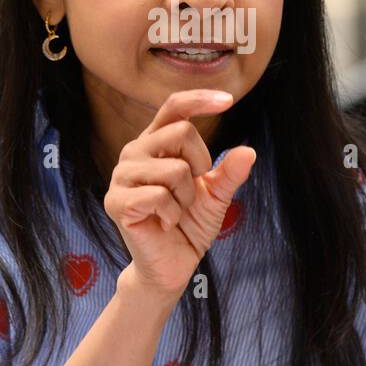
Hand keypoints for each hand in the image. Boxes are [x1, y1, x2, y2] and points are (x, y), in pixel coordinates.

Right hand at [103, 89, 256, 299]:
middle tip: (189, 193)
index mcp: (155, 142)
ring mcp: (121, 176)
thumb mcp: (216, 196)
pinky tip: (163, 223)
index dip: (199, 99)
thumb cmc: (189, 226)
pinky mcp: (116, 202)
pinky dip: (172, 214)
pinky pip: (159, 196)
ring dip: (186, 197)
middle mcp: (134, 152)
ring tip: (175, 212)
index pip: (174, 107)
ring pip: (174, 169)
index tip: (229, 100)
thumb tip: (248, 152)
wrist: (172, 265)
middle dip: (199, 166)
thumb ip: (229, 173)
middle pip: (181, 132)